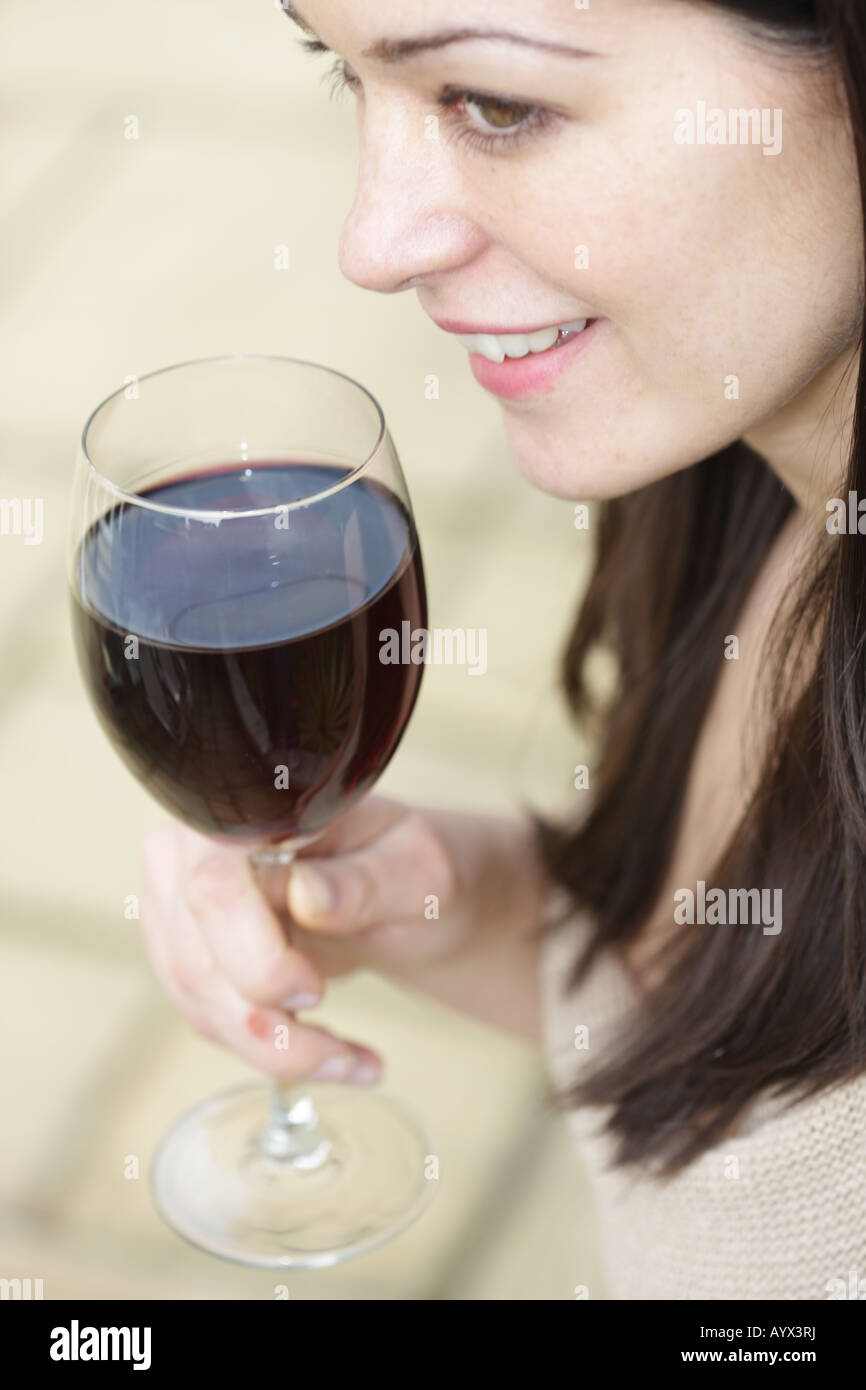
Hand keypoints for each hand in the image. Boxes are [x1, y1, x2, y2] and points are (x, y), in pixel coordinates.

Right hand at [138, 796, 466, 1085]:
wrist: (400, 889)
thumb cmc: (409, 865)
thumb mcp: (416, 870)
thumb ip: (365, 881)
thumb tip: (305, 895)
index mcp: (251, 812)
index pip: (215, 887)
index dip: (257, 955)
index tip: (314, 989)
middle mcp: (194, 846)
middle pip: (196, 956)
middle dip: (269, 1024)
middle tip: (344, 1050)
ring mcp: (179, 898)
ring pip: (196, 997)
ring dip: (271, 1049)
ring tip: (349, 1063)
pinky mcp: (184, 947)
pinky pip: (204, 1013)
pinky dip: (264, 1049)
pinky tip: (326, 1055)